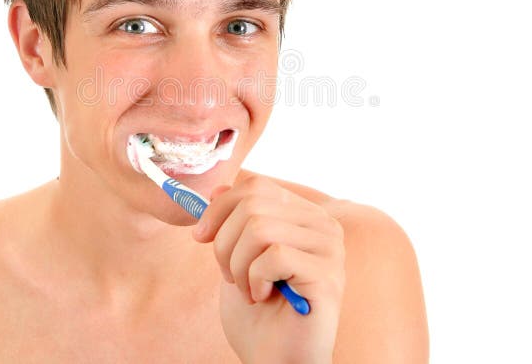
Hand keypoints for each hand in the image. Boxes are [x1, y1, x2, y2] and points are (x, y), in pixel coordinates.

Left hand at [193, 174, 345, 363]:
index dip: (219, 207)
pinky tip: (263, 297)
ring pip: (259, 228)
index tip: (201, 237)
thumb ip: (233, 222)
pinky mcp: (327, 276)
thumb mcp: (236, 258)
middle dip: (224, 243)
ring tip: (247, 290)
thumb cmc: (258, 314)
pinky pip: (272, 256)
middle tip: (229, 276)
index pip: (256, 185)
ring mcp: (330, 249)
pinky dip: (253, 280)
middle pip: (253, 204)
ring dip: (238, 266)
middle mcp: (324, 226)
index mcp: (305, 215)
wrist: (275, 360)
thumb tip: (217, 188)